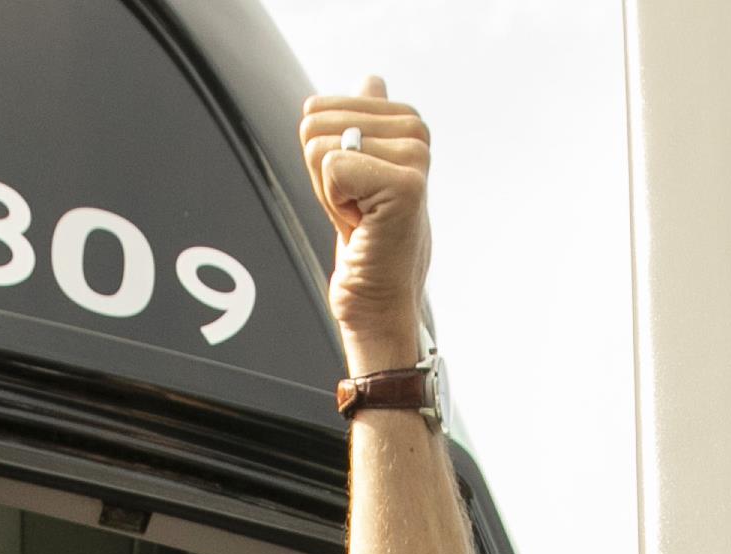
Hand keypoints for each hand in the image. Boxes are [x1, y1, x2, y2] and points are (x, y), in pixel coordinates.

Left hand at [299, 78, 434, 376]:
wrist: (377, 295)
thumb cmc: (366, 238)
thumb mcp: (356, 171)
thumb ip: (363, 123)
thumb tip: (372, 80)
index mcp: (404, 120)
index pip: (317, 112)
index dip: (319, 161)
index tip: (351, 191)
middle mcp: (415, 130)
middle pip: (315, 126)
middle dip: (321, 177)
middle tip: (355, 208)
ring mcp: (415, 156)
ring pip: (320, 149)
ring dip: (329, 195)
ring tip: (362, 217)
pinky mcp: (406, 184)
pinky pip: (332, 169)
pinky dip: (336, 206)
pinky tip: (365, 225)